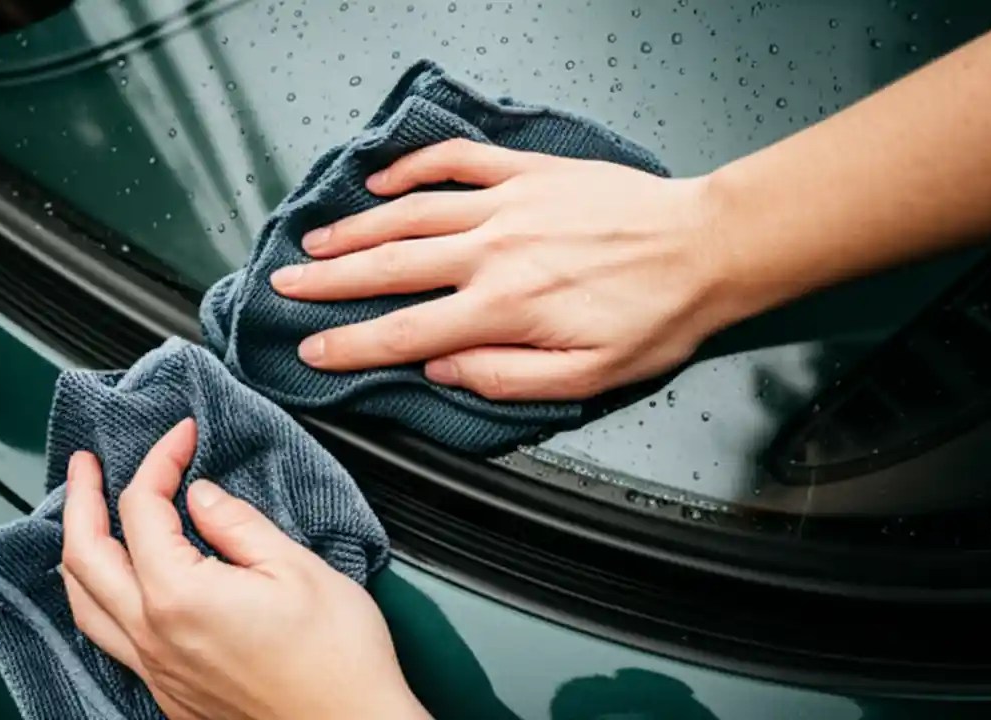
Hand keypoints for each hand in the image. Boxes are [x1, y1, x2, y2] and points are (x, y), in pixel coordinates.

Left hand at [61, 419, 428, 719]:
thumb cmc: (337, 659)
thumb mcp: (296, 567)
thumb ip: (237, 524)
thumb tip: (200, 496)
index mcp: (180, 595)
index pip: (143, 509)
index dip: (159, 461)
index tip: (183, 436)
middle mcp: (154, 636)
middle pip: (85, 555)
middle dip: (80, 498)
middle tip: (87, 464)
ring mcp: (157, 670)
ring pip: (84, 603)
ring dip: (77, 551)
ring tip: (85, 520)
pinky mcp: (170, 694)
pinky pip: (110, 639)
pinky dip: (99, 597)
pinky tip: (119, 585)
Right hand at [269, 139, 734, 400]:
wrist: (706, 247)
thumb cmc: (654, 317)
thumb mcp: (587, 378)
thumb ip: (505, 377)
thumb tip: (441, 367)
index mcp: (503, 308)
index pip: (403, 331)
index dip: (348, 344)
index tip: (310, 352)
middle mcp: (492, 251)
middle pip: (390, 266)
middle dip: (328, 280)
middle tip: (284, 286)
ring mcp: (507, 205)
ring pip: (411, 212)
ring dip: (356, 229)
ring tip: (315, 241)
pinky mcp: (528, 173)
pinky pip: (458, 162)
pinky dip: (414, 168)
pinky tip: (383, 179)